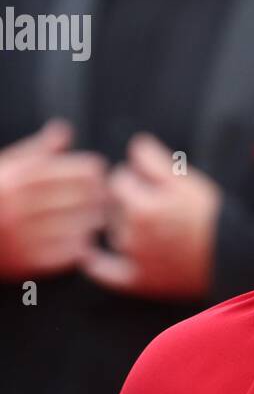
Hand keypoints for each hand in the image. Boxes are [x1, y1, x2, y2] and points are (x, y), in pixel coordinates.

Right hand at [0, 119, 107, 278]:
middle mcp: (22, 205)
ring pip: (84, 227)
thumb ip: (37, 151)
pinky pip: (71, 254)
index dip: (95, 173)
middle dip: (101, 198)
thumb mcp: (6, 167)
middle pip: (88, 199)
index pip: (82, 172)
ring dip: (94, 223)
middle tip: (104, 200)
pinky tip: (80, 242)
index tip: (97, 177)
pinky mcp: (27, 262)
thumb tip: (64, 130)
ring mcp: (24, 235)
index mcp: (21, 177)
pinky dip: (81, 247)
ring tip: (94, 220)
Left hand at [80, 132, 222, 298]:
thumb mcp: (186, 180)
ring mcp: (133, 260)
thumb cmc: (212, 216)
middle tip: (152, 201)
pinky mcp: (139, 282)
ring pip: (113, 233)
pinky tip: (90, 254)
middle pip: (113, 206)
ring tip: (145, 224)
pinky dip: (95, 263)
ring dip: (119, 225)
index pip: (119, 180)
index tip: (148, 179)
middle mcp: (130, 235)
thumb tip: (135, 144)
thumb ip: (154, 160)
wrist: (234, 257)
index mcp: (139, 207)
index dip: (134, 175)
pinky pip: (105, 273)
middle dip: (127, 200)